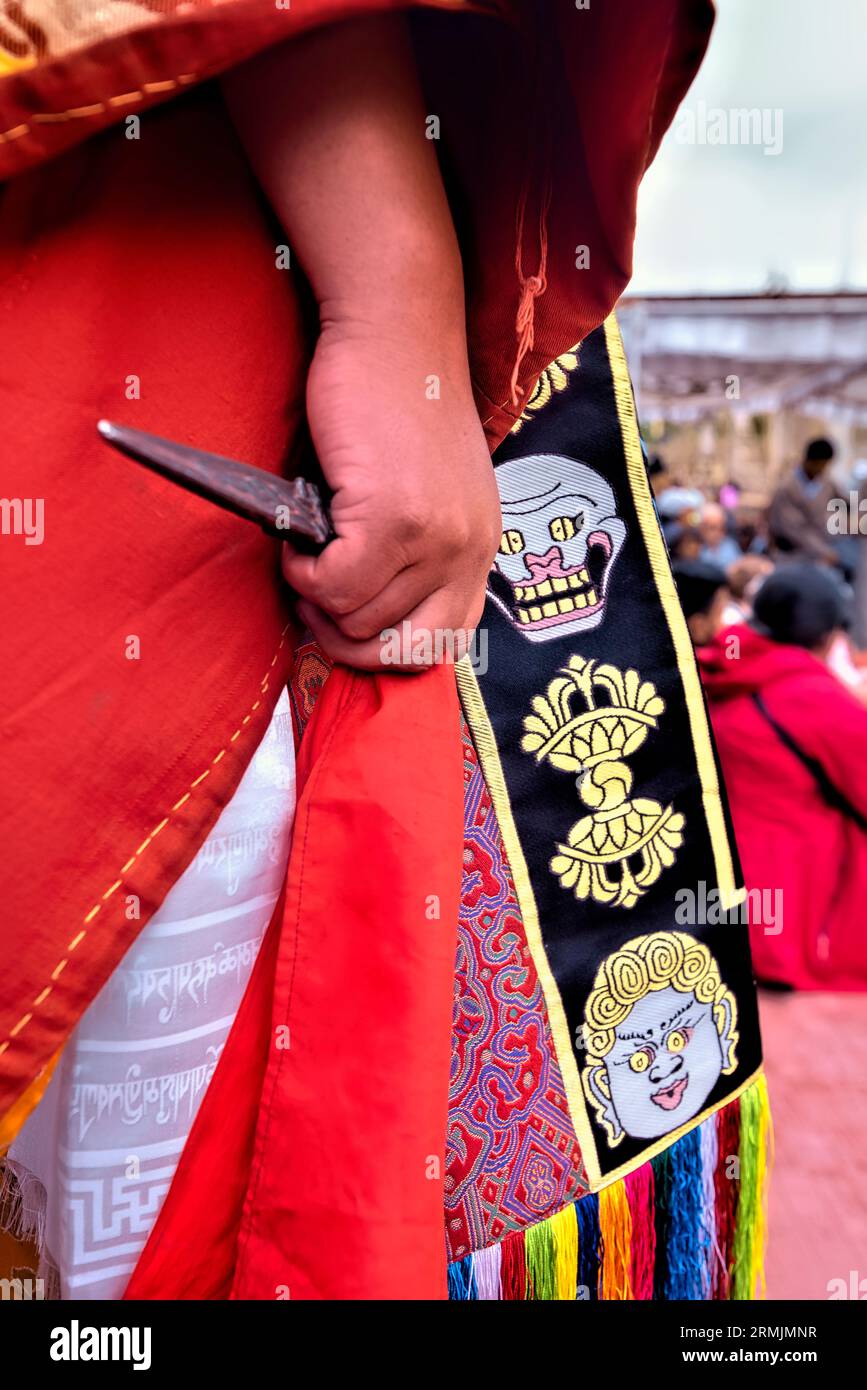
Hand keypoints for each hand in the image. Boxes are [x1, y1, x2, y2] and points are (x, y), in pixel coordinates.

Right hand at [283, 318, 500, 669]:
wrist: (395, 328)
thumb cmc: (394, 401)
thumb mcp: (426, 490)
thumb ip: (412, 551)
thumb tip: (358, 615)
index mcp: (480, 547)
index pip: (445, 646)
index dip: (388, 651)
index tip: (348, 622)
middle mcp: (469, 550)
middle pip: (394, 647)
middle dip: (341, 630)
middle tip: (313, 587)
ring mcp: (435, 538)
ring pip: (358, 620)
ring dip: (316, 595)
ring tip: (306, 549)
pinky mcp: (392, 518)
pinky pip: (333, 587)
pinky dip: (302, 573)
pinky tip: (299, 538)